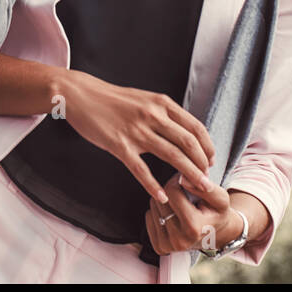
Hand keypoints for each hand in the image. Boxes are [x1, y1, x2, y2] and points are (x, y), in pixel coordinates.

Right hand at [57, 70, 215, 202]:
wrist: (80, 94)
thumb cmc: (112, 99)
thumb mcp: (144, 98)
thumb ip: (163, 112)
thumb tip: (183, 131)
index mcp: (161, 103)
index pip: (195, 126)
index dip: (207, 146)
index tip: (211, 160)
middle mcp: (153, 115)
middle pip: (188, 142)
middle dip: (203, 163)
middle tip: (207, 179)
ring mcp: (136, 130)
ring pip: (172, 155)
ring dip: (189, 174)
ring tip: (198, 188)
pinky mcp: (119, 145)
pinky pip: (141, 169)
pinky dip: (154, 185)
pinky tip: (162, 197)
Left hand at [143, 175, 238, 255]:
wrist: (215, 233)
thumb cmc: (217, 213)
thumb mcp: (220, 198)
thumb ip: (205, 188)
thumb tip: (182, 179)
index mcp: (193, 228)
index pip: (171, 191)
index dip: (178, 181)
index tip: (187, 182)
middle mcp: (179, 240)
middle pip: (160, 199)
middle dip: (171, 191)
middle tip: (185, 196)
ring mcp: (167, 246)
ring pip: (153, 207)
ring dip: (164, 201)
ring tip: (180, 206)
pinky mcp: (159, 247)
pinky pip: (149, 217)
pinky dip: (159, 212)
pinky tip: (173, 215)